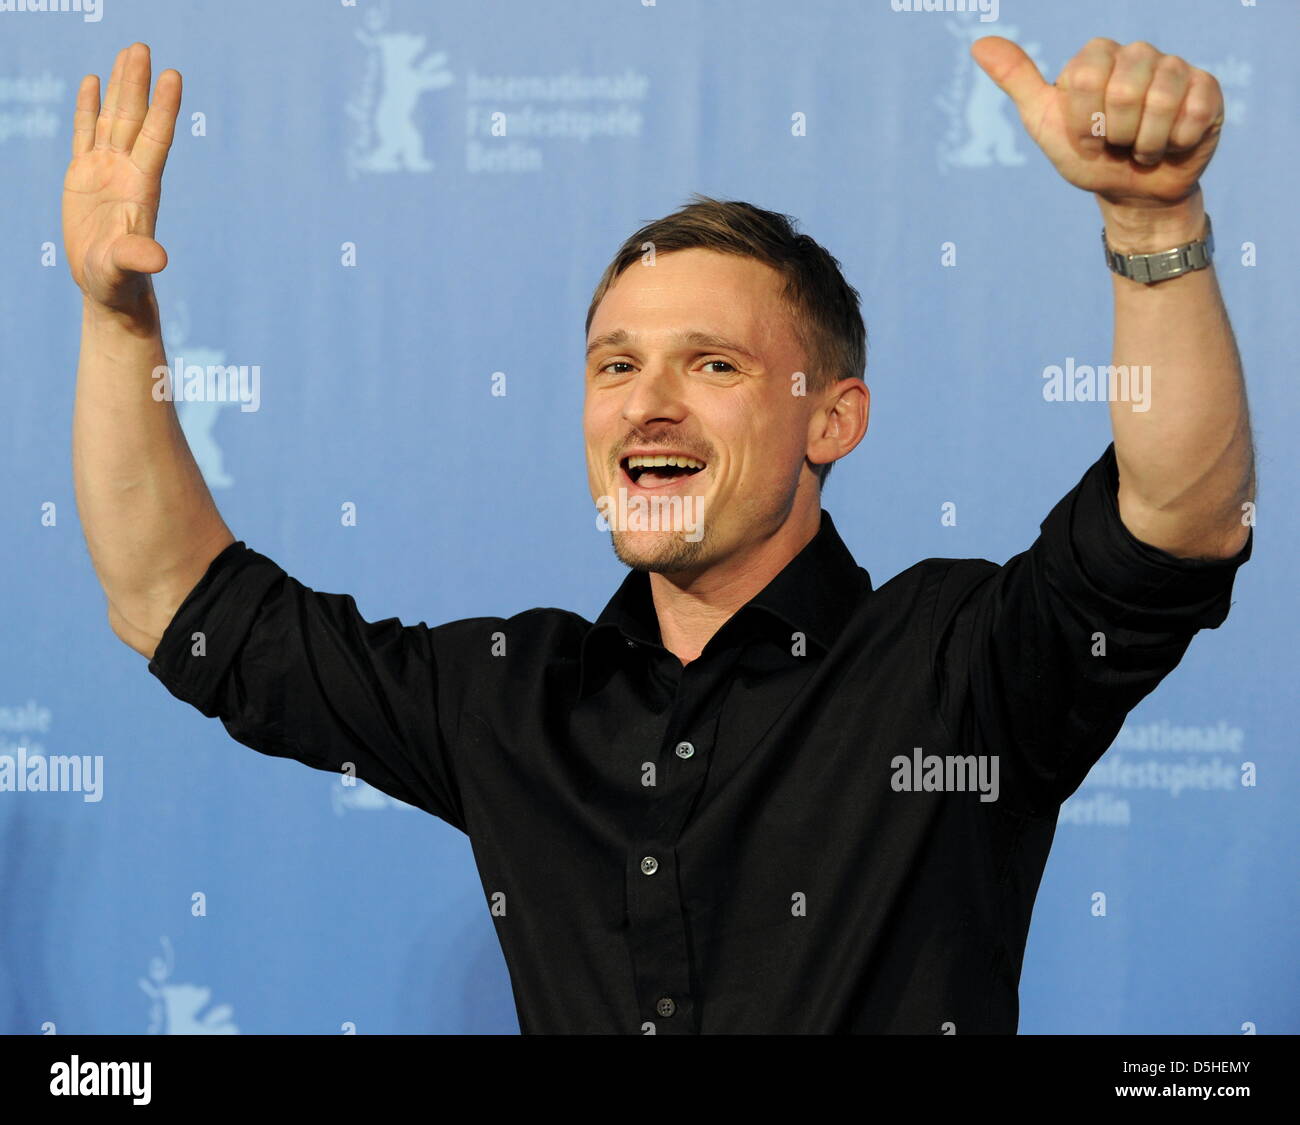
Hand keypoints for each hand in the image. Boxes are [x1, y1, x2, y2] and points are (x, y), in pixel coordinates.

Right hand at [62, 43, 181, 314]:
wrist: (106, 286)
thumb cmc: (118, 281)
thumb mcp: (125, 268)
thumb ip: (138, 258)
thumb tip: (158, 258)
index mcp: (141, 187)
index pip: (155, 138)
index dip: (163, 108)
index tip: (173, 75)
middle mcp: (127, 171)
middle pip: (134, 119)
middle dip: (137, 84)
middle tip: (142, 47)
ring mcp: (106, 170)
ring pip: (113, 119)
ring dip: (120, 86)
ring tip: (129, 52)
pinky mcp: (83, 175)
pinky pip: (86, 132)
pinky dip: (90, 107)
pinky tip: (94, 81)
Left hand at [971, 36, 1223, 210]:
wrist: (1130, 192)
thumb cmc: (1087, 156)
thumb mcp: (1044, 123)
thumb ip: (1017, 81)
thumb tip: (978, 44)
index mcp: (1096, 56)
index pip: (1084, 78)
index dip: (1082, 121)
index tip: (1084, 137)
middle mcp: (1137, 54)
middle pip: (1124, 90)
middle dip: (1114, 134)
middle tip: (1114, 144)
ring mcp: (1175, 68)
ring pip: (1160, 102)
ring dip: (1144, 144)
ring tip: (1140, 148)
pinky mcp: (1207, 90)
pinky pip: (1192, 114)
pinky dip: (1174, 144)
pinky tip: (1170, 145)